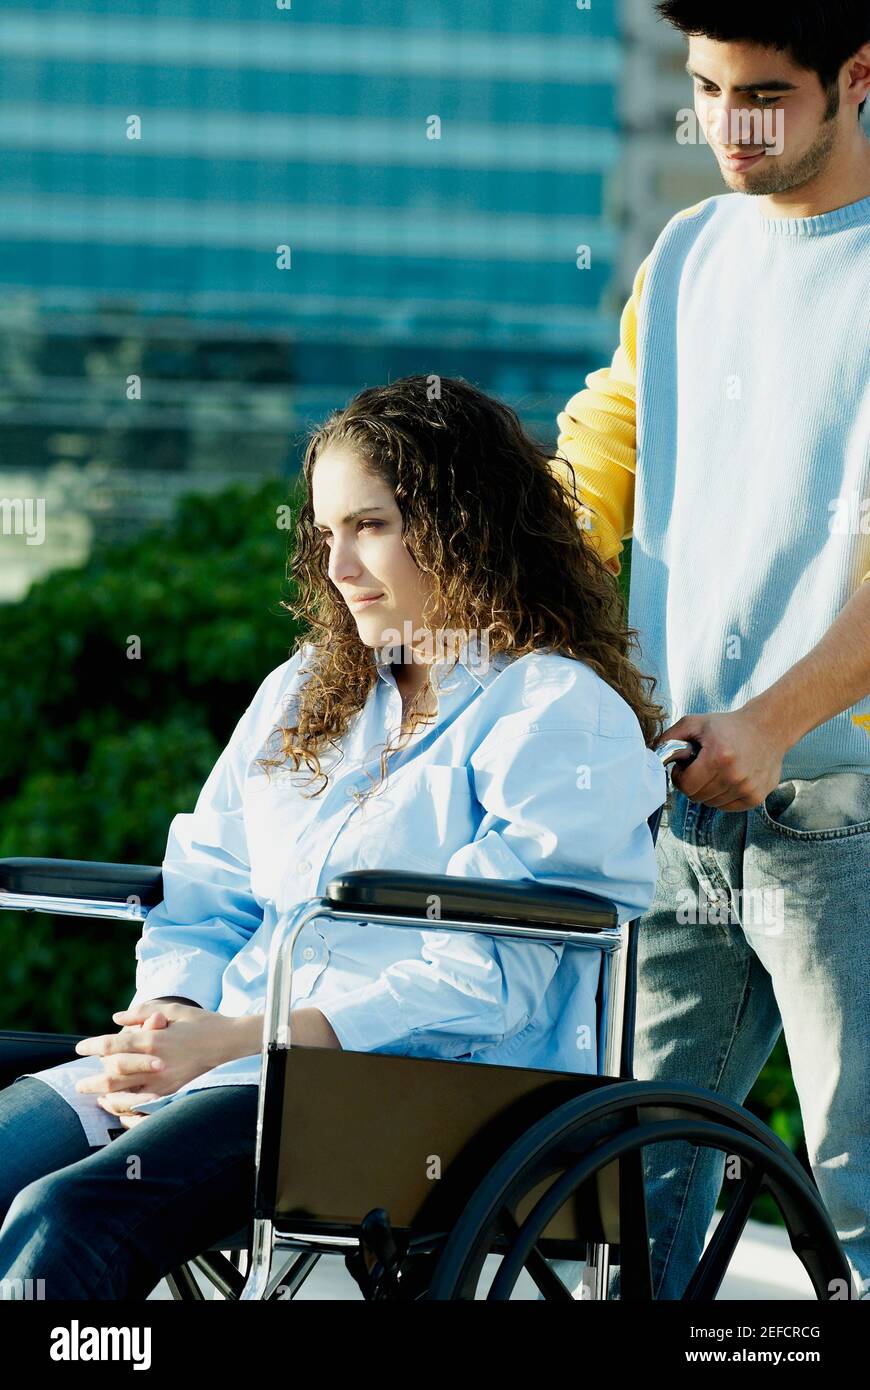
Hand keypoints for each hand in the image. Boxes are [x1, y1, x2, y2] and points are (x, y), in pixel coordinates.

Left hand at [74, 1002, 236, 1119]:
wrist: (226, 1042)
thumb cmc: (199, 1022)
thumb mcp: (172, 1009)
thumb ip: (142, 1013)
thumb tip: (116, 1018)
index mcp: (154, 1038)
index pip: (115, 1044)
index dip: (93, 1046)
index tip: (80, 1048)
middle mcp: (156, 1061)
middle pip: (115, 1073)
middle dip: (93, 1079)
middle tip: (78, 1084)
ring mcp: (164, 1078)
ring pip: (126, 1091)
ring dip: (105, 1094)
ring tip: (94, 1095)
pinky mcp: (171, 1089)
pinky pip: (142, 1101)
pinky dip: (126, 1103)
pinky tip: (116, 1102)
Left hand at [658, 708, 788, 810]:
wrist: (768, 729)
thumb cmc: (729, 726)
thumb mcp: (696, 723)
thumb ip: (670, 737)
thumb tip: (653, 755)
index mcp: (718, 756)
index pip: (686, 786)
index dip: (680, 777)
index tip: (686, 766)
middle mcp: (734, 775)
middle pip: (697, 797)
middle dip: (693, 783)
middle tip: (701, 767)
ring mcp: (747, 788)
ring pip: (711, 804)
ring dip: (708, 790)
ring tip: (716, 771)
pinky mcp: (756, 797)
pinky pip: (727, 807)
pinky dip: (722, 796)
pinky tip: (728, 779)